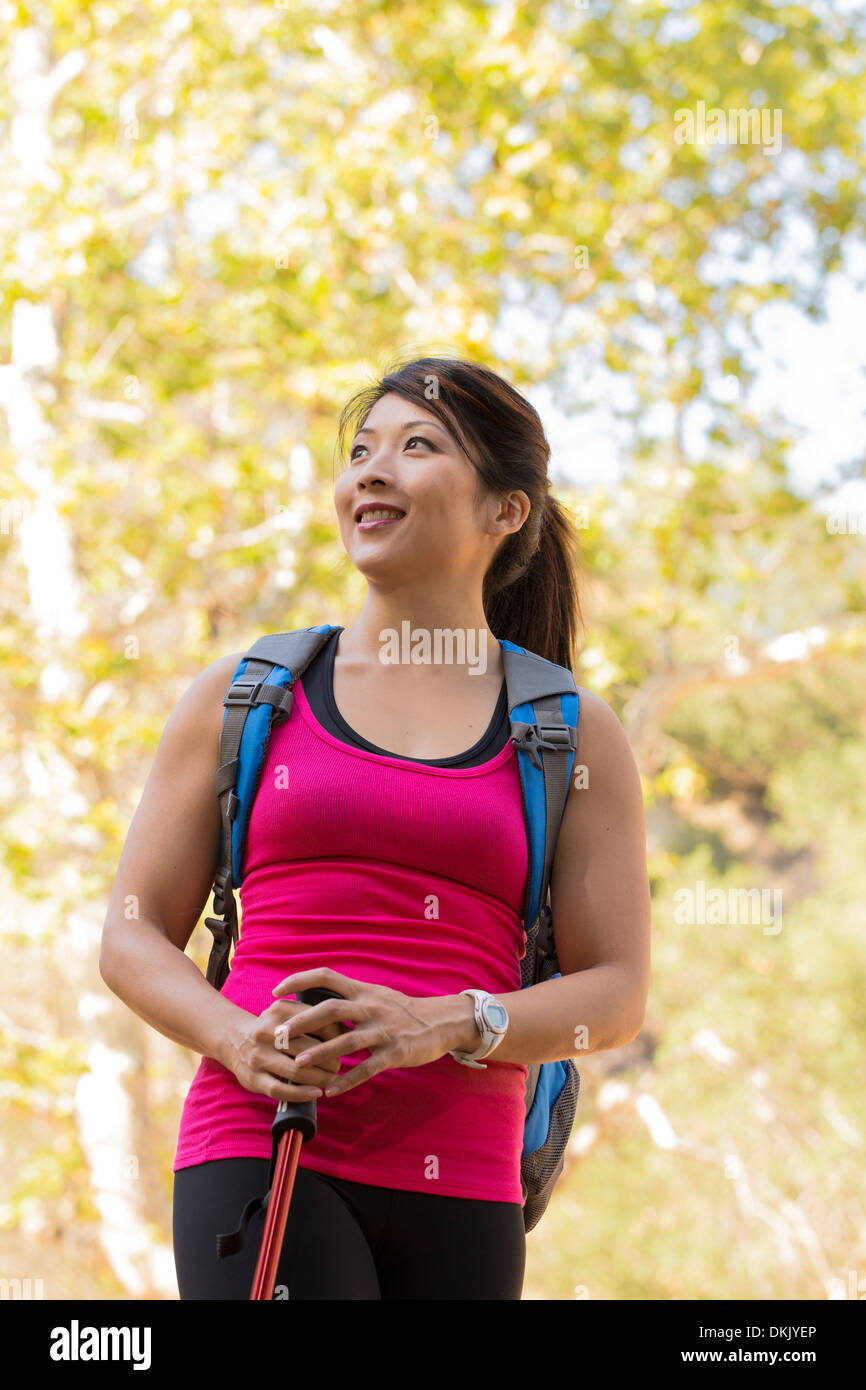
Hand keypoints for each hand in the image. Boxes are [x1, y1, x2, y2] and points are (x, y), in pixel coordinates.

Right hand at [222, 996, 351, 1103]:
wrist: (233, 1038)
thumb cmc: (273, 1026)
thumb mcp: (288, 1011)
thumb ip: (313, 1016)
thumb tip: (348, 1029)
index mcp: (280, 1011)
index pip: (317, 1022)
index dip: (337, 1035)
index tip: (346, 1042)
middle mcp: (267, 1032)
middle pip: (308, 1048)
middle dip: (330, 1059)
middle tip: (339, 1065)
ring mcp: (258, 1057)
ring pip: (296, 1070)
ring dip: (320, 1078)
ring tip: (332, 1079)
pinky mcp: (253, 1079)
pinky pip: (281, 1090)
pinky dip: (302, 1093)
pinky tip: (317, 1093)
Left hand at [271, 967, 457, 1097]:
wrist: (442, 1021)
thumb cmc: (403, 1010)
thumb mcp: (377, 995)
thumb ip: (350, 997)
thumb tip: (316, 999)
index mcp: (363, 991)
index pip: (326, 977)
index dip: (299, 981)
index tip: (276, 992)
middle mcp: (371, 1007)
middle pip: (330, 1009)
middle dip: (302, 1021)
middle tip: (279, 1034)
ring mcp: (383, 1030)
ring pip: (346, 1040)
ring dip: (319, 1053)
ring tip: (297, 1064)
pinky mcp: (395, 1052)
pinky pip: (367, 1068)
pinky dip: (346, 1080)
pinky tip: (330, 1090)